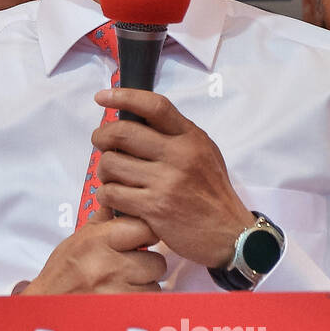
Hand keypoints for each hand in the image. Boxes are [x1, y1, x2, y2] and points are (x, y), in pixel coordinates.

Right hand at [22, 206, 166, 294]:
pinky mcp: (120, 310)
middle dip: (147, 264)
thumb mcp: (77, 240)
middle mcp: (107, 265)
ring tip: (123, 283)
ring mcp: (115, 291)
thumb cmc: (62, 273)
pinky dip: (140, 300)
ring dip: (144, 284)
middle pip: (156, 261)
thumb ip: (102, 221)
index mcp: (96, 241)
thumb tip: (118, 199)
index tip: (140, 239)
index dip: (145, 233)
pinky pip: (147, 303)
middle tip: (130, 266)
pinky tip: (122, 296)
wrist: (47, 306)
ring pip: (154, 284)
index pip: (143, 228)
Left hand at [91, 88, 253, 268]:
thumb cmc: (211, 192)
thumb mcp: (204, 153)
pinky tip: (114, 197)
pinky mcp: (154, 208)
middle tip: (100, 143)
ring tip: (111, 176)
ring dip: (103, 170)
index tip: (102, 98)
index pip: (155, 106)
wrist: (229, 233)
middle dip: (102, 136)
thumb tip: (136, 118)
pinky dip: (106, 194)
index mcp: (191, 138)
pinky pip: (111, 193)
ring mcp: (166, 182)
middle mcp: (180, 155)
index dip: (124, 96)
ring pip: (111, 163)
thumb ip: (176, 135)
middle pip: (122, 132)